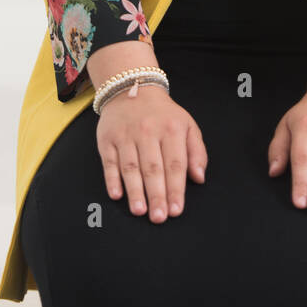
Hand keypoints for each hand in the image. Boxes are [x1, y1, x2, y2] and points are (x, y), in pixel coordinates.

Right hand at [96, 84, 206, 222]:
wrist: (132, 89)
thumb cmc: (164, 115)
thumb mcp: (188, 126)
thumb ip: (197, 152)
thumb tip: (199, 178)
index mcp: (171, 130)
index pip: (175, 164)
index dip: (176, 189)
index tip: (176, 210)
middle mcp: (148, 132)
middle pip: (153, 168)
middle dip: (157, 194)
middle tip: (159, 217)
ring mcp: (126, 135)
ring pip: (131, 167)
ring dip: (135, 190)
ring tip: (140, 210)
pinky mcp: (107, 139)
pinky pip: (110, 161)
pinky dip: (112, 179)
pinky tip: (116, 194)